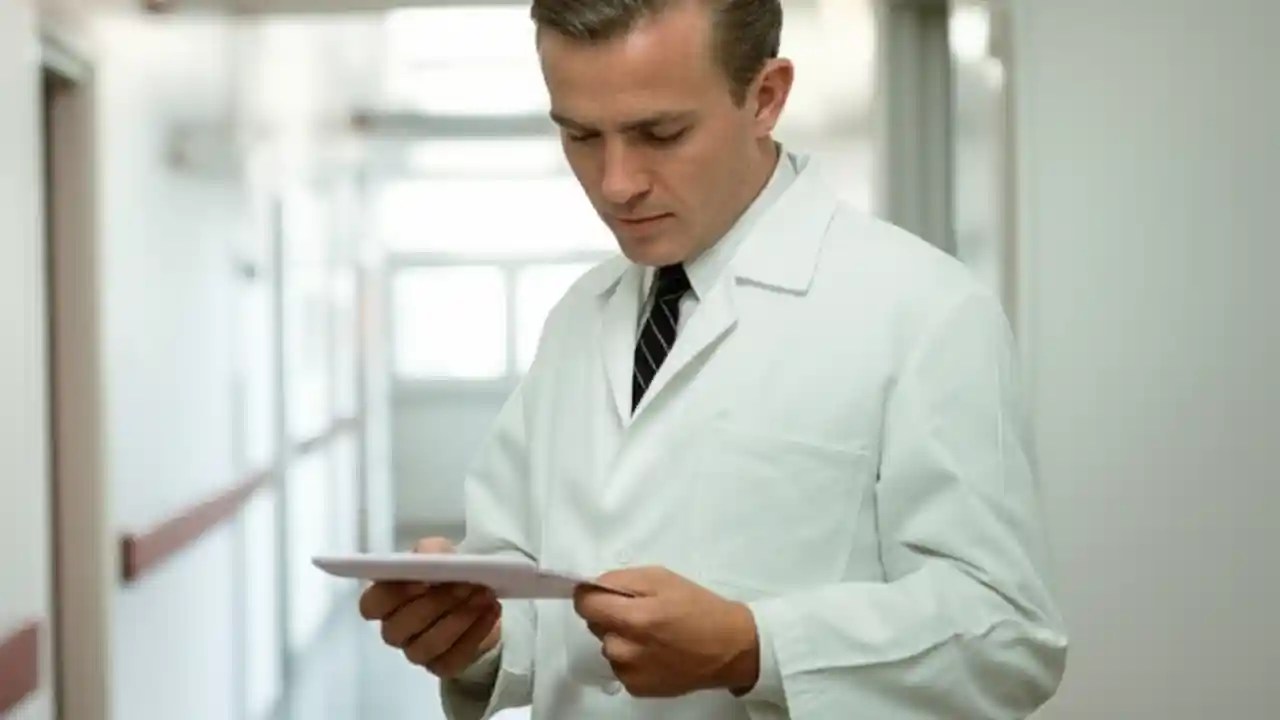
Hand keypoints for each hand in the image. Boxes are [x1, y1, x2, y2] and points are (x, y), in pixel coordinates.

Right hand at [358, 537, 501, 677]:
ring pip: (429, 644)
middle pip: (400, 627)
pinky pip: (453, 659)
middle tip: (467, 585)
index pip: (371, 605)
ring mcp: (416, 651)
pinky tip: (490, 612)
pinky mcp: (441, 666)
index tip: (422, 582)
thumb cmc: (446, 573)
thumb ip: (430, 551)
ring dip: (460, 618)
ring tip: (484, 596)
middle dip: (436, 604)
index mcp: (385, 599)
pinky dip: (475, 634)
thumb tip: (429, 559)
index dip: (393, 596)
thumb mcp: (439, 552)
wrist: (476, 597)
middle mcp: (395, 629)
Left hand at [573, 566, 759, 697]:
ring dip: (621, 637)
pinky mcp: (636, 689)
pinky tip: (656, 652)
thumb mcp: (662, 578)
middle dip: (611, 614)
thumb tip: (593, 586)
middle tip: (642, 611)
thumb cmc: (698, 607)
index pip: (584, 604)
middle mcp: (625, 650)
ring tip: (653, 634)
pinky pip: (620, 665)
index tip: (605, 592)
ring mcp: (629, 673)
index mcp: (632, 618)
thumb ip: (622, 580)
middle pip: (595, 625)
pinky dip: (632, 657)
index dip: (591, 594)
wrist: (729, 649)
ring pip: (607, 646)